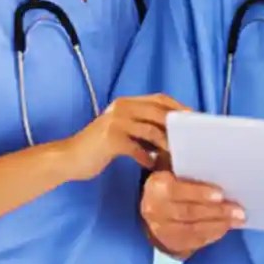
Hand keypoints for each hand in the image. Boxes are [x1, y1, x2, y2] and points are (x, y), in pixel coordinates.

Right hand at [64, 93, 187, 179]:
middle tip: (192, 138)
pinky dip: (146, 157)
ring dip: (165, 143)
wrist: (68, 159)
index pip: (159, 99)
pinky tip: (149, 164)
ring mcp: (115, 123)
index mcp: (126, 103)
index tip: (195, 119)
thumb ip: (142, 128)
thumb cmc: (99, 148)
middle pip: (159, 111)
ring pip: (151, 129)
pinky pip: (137, 148)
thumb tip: (172, 134)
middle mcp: (122, 108)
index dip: (179, 107)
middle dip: (178, 125)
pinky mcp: (110, 140)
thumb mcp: (122, 132)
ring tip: (174, 155)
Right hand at [140, 170, 243, 257]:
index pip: (177, 191)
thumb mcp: (174, 171)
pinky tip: (227, 227)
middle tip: (239, 210)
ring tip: (239, 219)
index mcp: (157, 186)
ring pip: (194, 229)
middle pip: (189, 212)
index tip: (221, 194)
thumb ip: (191, 168)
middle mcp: (155, 209)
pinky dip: (213, 234)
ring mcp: (162, 229)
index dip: (199, 193)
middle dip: (217, 211)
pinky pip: (195, 240)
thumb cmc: (173, 183)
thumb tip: (220, 162)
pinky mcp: (172, 242)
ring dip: (219, 224)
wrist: (155, 208)